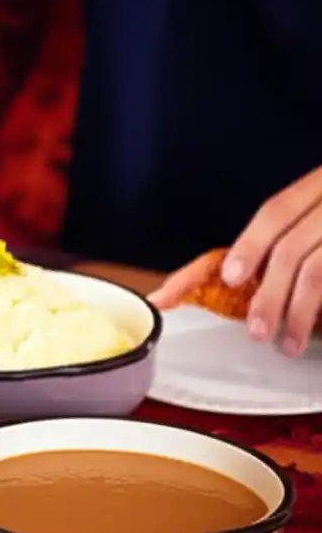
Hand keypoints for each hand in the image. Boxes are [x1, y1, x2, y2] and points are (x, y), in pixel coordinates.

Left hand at [151, 167, 321, 355]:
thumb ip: (279, 239)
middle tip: (256, 332)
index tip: (229, 277)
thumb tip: (219, 278)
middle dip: (270, 293)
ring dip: (300, 311)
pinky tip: (318, 330)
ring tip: (286, 344)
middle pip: (293, 248)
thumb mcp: (308, 218)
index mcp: (315, 187)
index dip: (248, 246)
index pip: (275, 212)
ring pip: (320, 269)